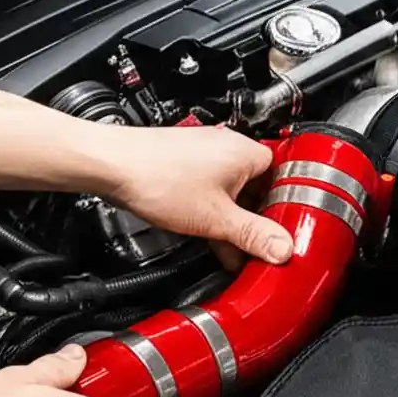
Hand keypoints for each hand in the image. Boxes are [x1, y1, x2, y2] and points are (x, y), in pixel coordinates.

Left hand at [101, 125, 293, 266]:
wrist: (111, 165)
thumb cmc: (157, 178)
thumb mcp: (215, 218)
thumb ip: (253, 235)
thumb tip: (283, 248)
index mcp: (247, 153)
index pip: (285, 180)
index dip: (287, 210)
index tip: (285, 234)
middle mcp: (230, 148)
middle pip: (258, 189)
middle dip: (256, 222)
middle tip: (257, 248)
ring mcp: (207, 154)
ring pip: (233, 193)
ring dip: (233, 221)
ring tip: (230, 248)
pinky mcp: (186, 163)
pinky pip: (211, 190)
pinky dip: (213, 212)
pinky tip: (207, 233)